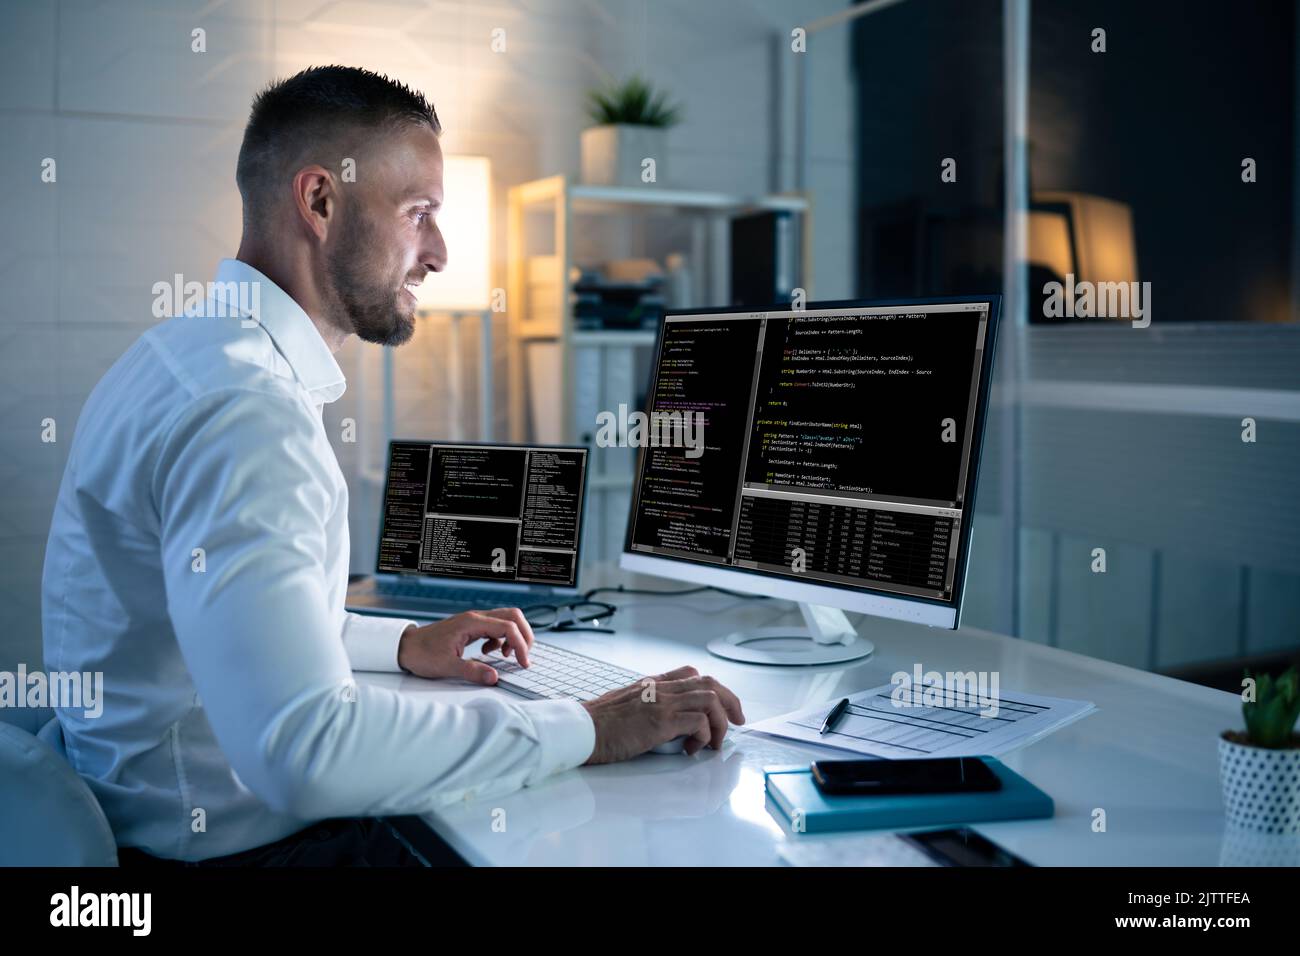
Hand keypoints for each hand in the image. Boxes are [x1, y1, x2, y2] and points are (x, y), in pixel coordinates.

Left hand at [396, 608, 534, 684]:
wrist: (406, 647)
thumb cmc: (422, 654)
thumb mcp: (446, 667)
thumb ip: (472, 672)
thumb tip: (494, 678)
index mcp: (472, 623)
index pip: (508, 627)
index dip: (520, 645)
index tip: (522, 663)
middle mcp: (476, 617)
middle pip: (513, 616)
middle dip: (524, 636)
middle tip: (523, 657)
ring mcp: (474, 620)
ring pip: (506, 619)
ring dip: (514, 637)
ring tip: (506, 656)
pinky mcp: (472, 626)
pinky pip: (496, 626)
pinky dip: (502, 639)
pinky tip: (489, 653)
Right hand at [580, 666, 745, 762]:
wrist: (580, 730)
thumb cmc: (596, 724)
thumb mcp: (624, 705)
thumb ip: (645, 705)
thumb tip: (662, 721)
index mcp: (651, 684)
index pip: (690, 673)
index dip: (713, 687)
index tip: (722, 704)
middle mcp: (660, 688)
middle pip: (709, 683)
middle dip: (730, 701)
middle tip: (738, 720)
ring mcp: (661, 702)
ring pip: (710, 699)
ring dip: (720, 722)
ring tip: (715, 742)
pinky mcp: (660, 721)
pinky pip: (698, 722)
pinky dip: (704, 736)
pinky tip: (693, 749)